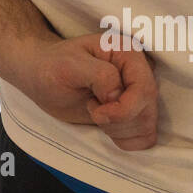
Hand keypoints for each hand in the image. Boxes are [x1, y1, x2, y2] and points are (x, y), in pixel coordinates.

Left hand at [21, 32, 158, 150]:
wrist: (43, 76)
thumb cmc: (53, 66)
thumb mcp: (69, 65)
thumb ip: (99, 75)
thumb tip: (118, 95)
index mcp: (128, 53)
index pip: (144, 90)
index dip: (123, 110)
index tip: (96, 112)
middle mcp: (139, 72)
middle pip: (148, 111)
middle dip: (118, 121)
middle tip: (92, 109)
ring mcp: (138, 94)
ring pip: (147, 126)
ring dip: (118, 130)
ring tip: (96, 112)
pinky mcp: (134, 113)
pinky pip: (144, 138)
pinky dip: (124, 139)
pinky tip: (104, 124)